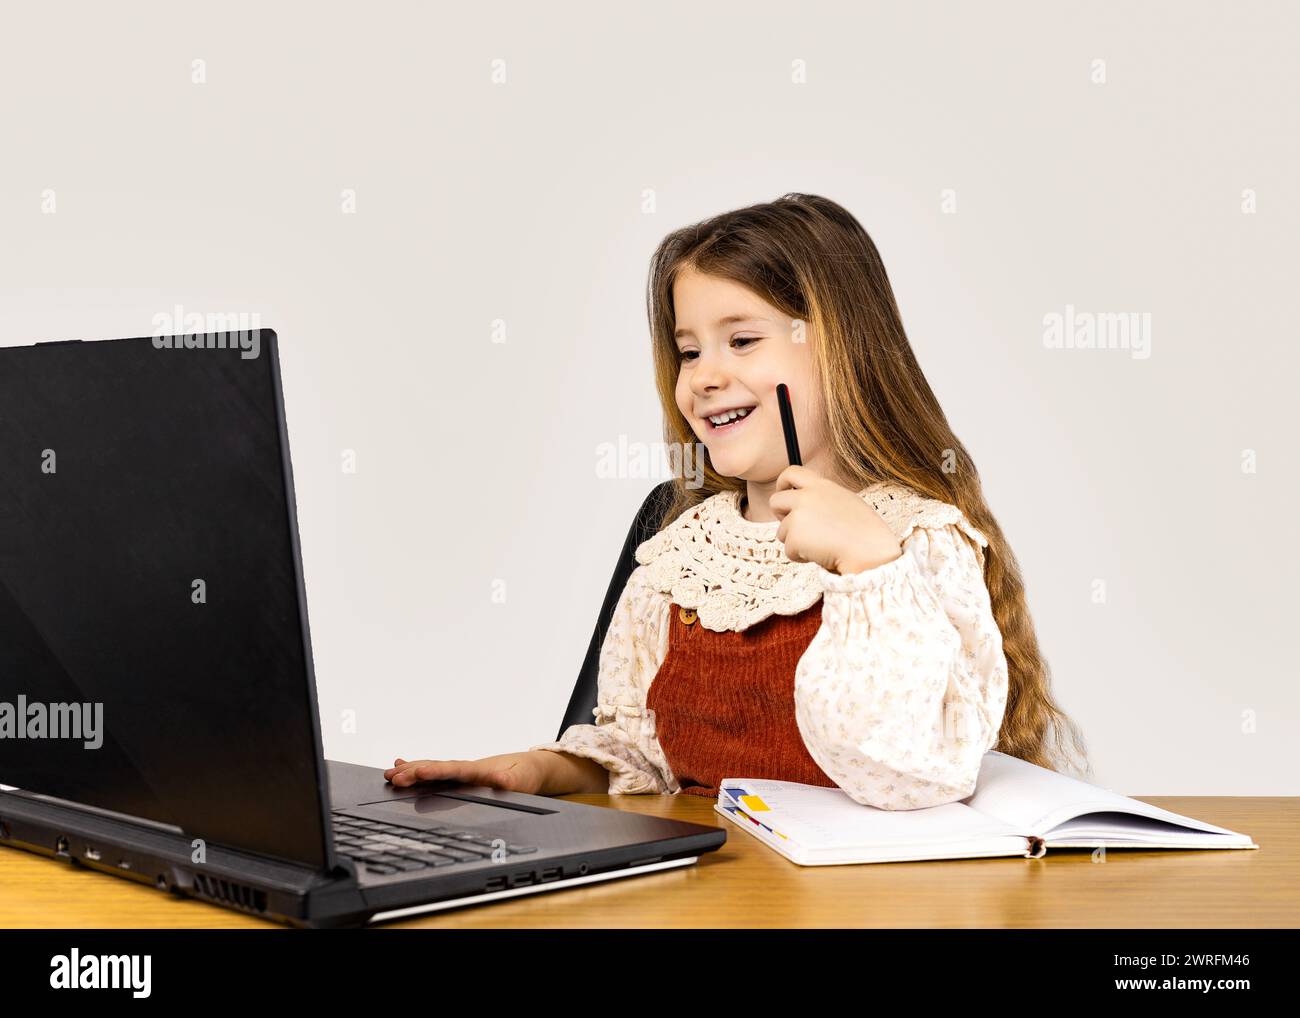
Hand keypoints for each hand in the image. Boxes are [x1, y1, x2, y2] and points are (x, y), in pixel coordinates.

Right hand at [383, 752, 549, 795]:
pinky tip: (399, 766)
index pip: (454, 770)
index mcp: (479, 771)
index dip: (436, 771)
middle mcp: (466, 769)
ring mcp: (460, 771)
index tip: (420, 771)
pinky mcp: (457, 775)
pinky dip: (416, 767)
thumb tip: (502, 782)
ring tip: (389, 774)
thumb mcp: (522, 781)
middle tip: (393, 777)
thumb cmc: (524, 774)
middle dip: (414, 772)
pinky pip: (432, 771)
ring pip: (431, 768)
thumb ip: (510, 782)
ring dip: (410, 771)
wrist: (529, 767)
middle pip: (436, 769)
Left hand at [770, 465, 901, 574]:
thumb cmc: (864, 533)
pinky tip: (821, 555)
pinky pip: (788, 550)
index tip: (784, 492)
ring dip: (796, 542)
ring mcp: (799, 515)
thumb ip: (823, 498)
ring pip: (782, 531)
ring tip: (821, 545)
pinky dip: (801, 557)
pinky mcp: (795, 536)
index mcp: (822, 486)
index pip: (792, 472)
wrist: (870, 551)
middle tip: (794, 529)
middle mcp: (807, 496)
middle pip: (775, 501)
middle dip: (780, 516)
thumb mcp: (846, 502)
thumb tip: (805, 505)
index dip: (782, 483)